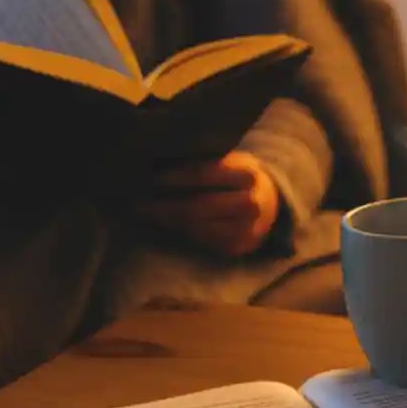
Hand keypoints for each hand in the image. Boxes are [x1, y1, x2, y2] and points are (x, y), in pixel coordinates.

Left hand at [144, 151, 281, 257]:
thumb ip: (202, 161)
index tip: (150, 177)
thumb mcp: (229, 161)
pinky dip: (179, 231)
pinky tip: (165, 223)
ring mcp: (246, 229)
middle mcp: (250, 204)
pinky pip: (201, 240)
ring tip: (145, 211)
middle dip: (163, 204)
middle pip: (196, 206)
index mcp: (247, 174)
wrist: (269, 204)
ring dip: (166, 219)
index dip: (172, 177)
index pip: (202, 174)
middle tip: (137, 201)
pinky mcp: (237, 247)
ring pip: (195, 226)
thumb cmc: (237, 178)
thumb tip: (155, 161)